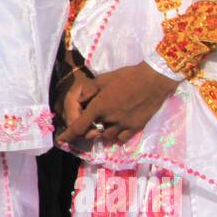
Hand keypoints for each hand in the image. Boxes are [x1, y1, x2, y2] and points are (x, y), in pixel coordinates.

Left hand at [57, 61, 179, 147]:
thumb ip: (89, 91)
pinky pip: (121, 138)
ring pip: (107, 136)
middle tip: (93, 119)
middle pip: (93, 131)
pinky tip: (118, 128)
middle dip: (90, 128)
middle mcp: (109, 119)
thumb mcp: (104, 79)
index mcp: (99, 106)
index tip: (62, 140)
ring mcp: (123, 125)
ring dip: (103, 131)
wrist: (154, 80)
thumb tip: (79, 100)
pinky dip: (116, 135)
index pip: (79, 126)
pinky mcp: (136, 128)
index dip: (69, 135)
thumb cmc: (128, 76)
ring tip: (106, 121)